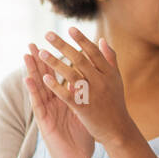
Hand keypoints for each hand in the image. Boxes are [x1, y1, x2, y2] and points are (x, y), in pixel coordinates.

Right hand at [23, 43, 94, 157]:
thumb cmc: (82, 135)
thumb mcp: (85, 110)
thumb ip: (85, 94)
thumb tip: (92, 77)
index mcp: (64, 99)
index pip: (58, 77)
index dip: (55, 61)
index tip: (53, 43)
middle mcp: (53, 103)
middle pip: (45, 79)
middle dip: (39, 62)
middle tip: (32, 43)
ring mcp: (47, 112)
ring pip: (38, 88)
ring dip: (32, 71)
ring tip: (27, 55)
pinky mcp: (44, 122)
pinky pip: (38, 104)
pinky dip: (33, 91)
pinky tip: (29, 79)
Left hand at [34, 28, 134, 147]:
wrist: (118, 129)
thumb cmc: (115, 103)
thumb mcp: (116, 79)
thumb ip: (110, 59)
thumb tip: (102, 40)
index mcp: (109, 73)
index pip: (94, 53)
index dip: (82, 40)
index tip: (70, 28)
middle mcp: (102, 82)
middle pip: (80, 60)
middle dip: (63, 46)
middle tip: (48, 34)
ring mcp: (93, 94)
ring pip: (71, 75)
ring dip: (55, 62)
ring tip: (41, 52)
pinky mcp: (84, 108)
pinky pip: (67, 94)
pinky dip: (56, 86)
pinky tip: (44, 78)